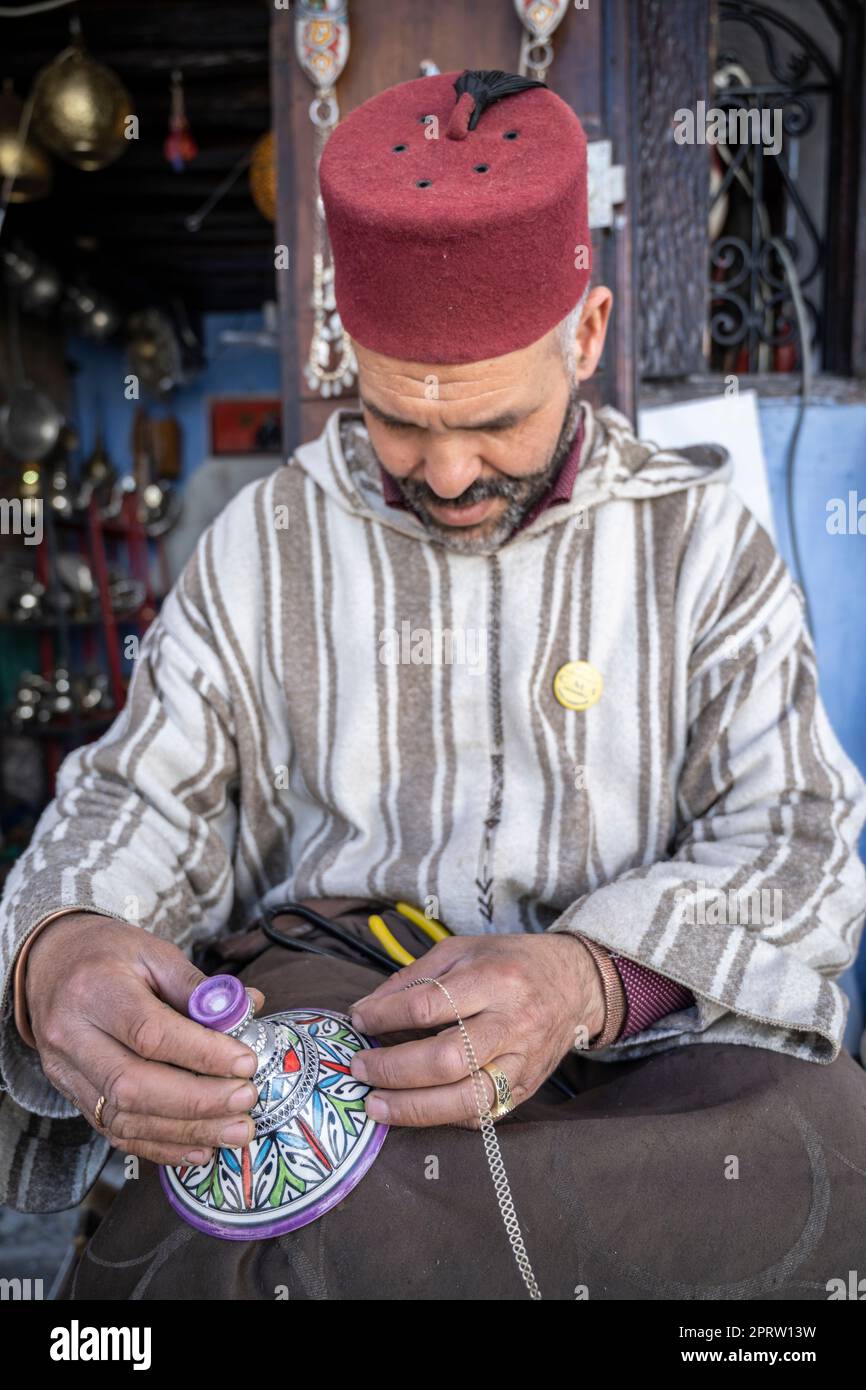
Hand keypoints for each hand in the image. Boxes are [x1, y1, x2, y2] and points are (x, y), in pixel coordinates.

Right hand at [26, 913, 265, 1165]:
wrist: (49, 965)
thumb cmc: (108, 955)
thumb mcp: (154, 953)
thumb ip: (199, 987)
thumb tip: (251, 1007)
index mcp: (95, 990)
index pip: (150, 1033)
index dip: (202, 1053)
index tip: (246, 1062)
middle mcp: (72, 1036)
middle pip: (133, 1084)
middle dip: (198, 1101)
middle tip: (247, 1100)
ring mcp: (66, 1072)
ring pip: (123, 1118)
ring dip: (187, 1131)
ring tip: (236, 1131)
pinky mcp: (71, 1096)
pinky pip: (115, 1133)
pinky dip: (161, 1147)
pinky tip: (200, 1148)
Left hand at [347, 931, 606, 1128]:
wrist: (575, 982)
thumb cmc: (510, 962)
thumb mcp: (462, 950)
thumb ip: (413, 979)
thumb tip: (366, 1011)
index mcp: (494, 979)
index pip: (429, 1004)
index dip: (385, 1016)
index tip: (358, 1020)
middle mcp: (512, 1022)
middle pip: (447, 1058)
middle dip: (394, 1069)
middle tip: (359, 1068)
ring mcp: (522, 1061)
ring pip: (466, 1098)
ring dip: (413, 1108)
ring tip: (375, 1105)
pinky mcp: (527, 1088)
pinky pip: (481, 1114)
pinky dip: (444, 1117)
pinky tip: (416, 1110)